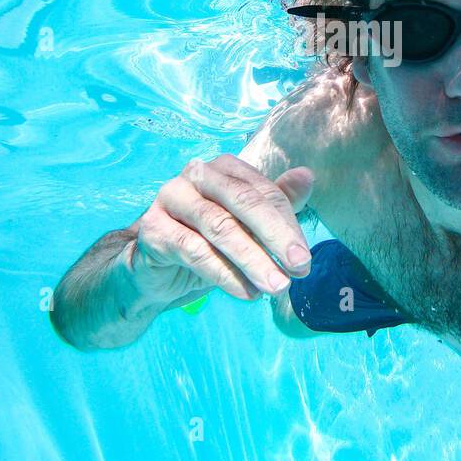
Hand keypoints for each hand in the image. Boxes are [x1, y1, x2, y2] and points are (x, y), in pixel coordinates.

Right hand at [130, 154, 313, 303]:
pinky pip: (193, 250)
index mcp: (224, 168)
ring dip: (253, 260)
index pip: (263, 192)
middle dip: (275, 237)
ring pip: (219, 226)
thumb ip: (277, 203)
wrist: (155, 272)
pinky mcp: (153, 227)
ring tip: (277, 286)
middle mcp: (196, 175)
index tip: (305, 259)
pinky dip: (224, 273)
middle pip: (243, 201)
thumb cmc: (208, 243)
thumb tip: (307, 176)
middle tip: (300, 268)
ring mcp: (170, 197)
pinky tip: (246, 292)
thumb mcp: (246, 226)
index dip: (288, 226)